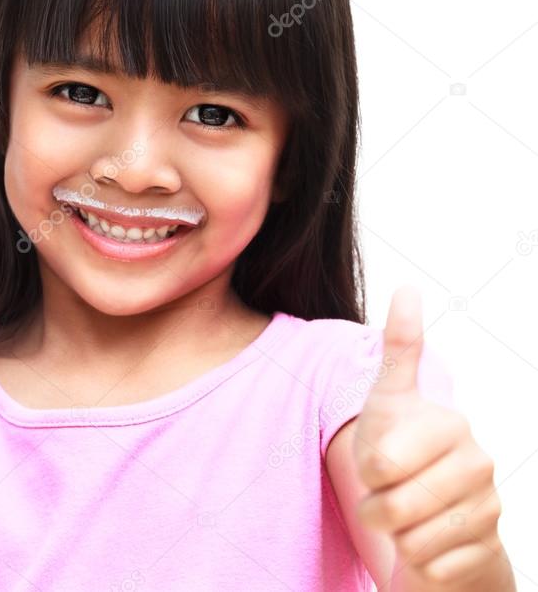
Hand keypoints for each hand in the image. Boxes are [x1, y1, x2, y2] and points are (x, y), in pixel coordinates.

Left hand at [352, 286, 513, 589]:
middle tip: (382, 495)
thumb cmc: (399, 450)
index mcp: (448, 424)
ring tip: (403, 517)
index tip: (376, 460)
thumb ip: (399, 347)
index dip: (366, 468)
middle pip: (393, 503)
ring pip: (411, 538)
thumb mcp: (388, 399)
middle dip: (375, 507)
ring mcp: (487, 506)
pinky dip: (417, 561)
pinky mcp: (486, 548)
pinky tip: (427, 542)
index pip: (380, 461)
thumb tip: (408, 288)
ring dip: (395, 535)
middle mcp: (476, 461)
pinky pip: (429, 565)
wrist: (429, 511)